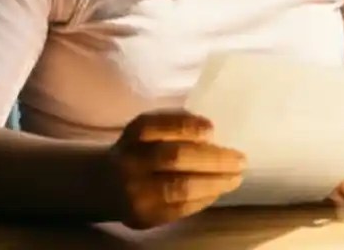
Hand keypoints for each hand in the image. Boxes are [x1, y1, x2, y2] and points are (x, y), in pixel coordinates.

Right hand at [103, 109, 244, 228]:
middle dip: (214, 159)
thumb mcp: (150, 129)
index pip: (162, 127)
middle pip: (175, 158)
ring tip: (235, 178)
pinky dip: (203, 199)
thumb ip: (178, 127)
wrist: (102, 184)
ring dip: (215, 183)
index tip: (213, 131)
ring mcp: (134, 192)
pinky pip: (179, 209)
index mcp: (136, 133)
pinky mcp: (142, 217)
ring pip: (180, 188)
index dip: (189, 128)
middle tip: (240, 160)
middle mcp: (131, 161)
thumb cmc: (140, 149)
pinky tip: (217, 191)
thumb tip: (215, 135)